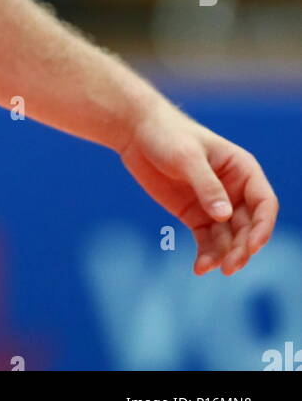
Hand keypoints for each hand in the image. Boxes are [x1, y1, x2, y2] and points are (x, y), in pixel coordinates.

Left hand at [117, 101, 277, 275]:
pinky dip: (206, 255)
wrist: (136, 132)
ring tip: (207, 267)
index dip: (263, 226)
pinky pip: (208, 241)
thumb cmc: (167, 134)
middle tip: (229, 266)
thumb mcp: (187, 157)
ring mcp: (215, 205)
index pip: (264, 203)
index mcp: (242, 169)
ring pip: (230, 238)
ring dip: (224, 256)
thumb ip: (206, 185)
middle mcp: (234, 190)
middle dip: (242, 248)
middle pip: (249, 226)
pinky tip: (199, 268)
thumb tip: (225, 216)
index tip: (252, 246)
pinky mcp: (196, 216)